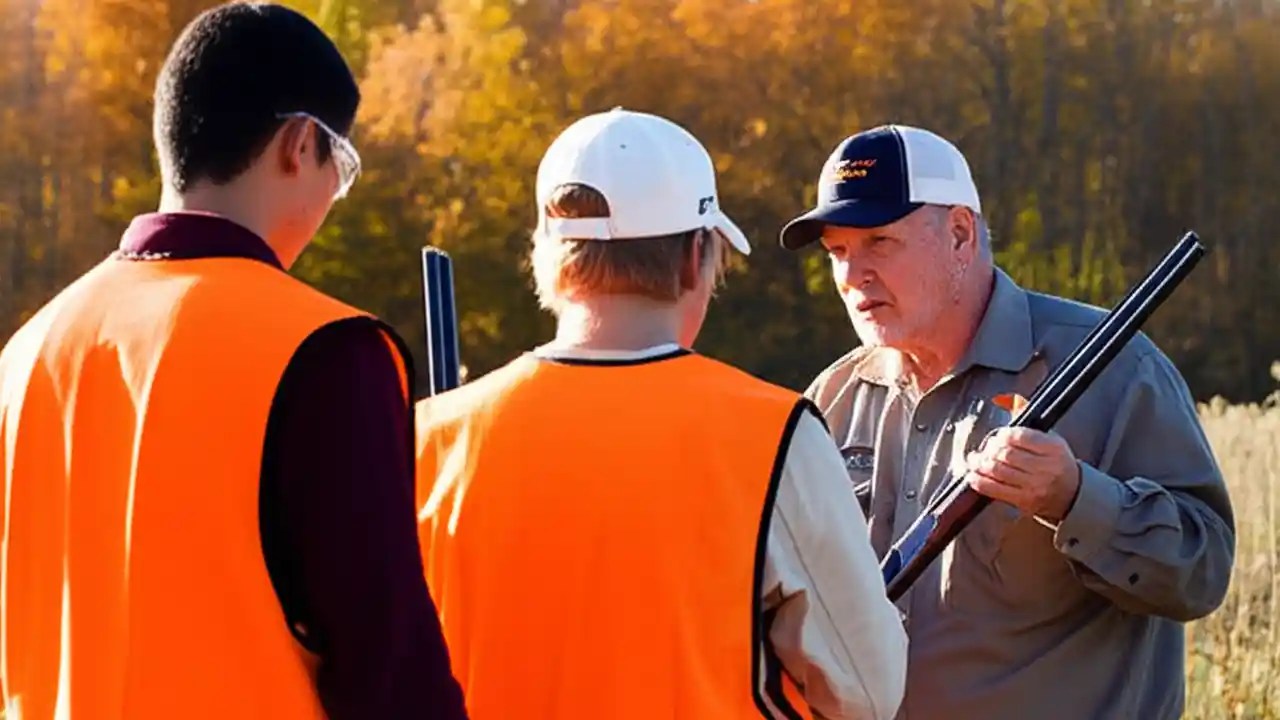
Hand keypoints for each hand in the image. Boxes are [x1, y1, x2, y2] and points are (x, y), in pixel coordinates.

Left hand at [964, 427, 1081, 522]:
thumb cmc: (1058, 464)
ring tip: (975, 460)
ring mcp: (1035, 486)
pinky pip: (995, 489)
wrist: (1073, 494)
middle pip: (1006, 454)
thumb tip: (1009, 402)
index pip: (1020, 436)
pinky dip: (979, 481)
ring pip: (998, 471)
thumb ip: (1029, 425)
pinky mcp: (1024, 501)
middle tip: (984, 449)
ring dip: (980, 464)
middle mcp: (1046, 467)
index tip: (997, 436)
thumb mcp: (1052, 441)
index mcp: (1053, 448)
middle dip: (989, 450)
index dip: (1002, 435)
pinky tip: (973, 475)